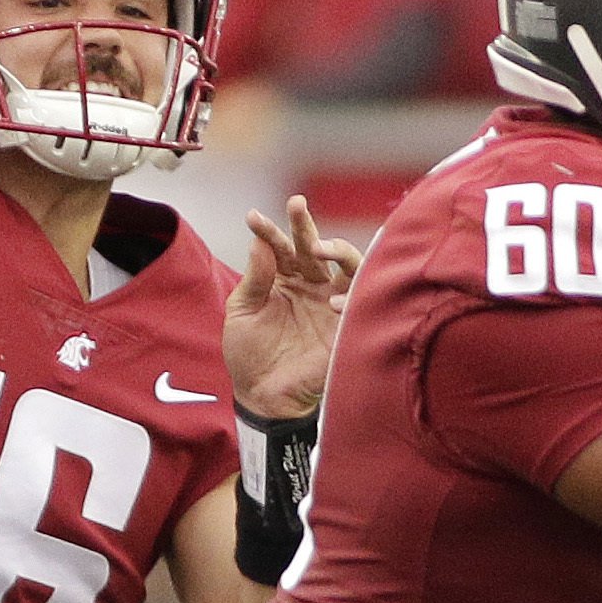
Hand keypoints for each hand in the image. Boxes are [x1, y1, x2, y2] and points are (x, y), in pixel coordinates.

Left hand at [224, 196, 362, 419]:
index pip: (281, 246)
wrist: (262, 396)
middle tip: (296, 206)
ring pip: (348, 265)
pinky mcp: (346, 326)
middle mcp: (312, 285)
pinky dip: (353, 297)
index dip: (269, 230)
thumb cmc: (249, 353)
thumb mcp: (242, 312)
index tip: (253, 218)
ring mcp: (331, 303)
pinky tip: (335, 301)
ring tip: (318, 246)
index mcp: (285, 279)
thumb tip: (260, 242)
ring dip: (338, 250)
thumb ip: (255, 278)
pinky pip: (359, 304)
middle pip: (316, 246)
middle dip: (306, 225)